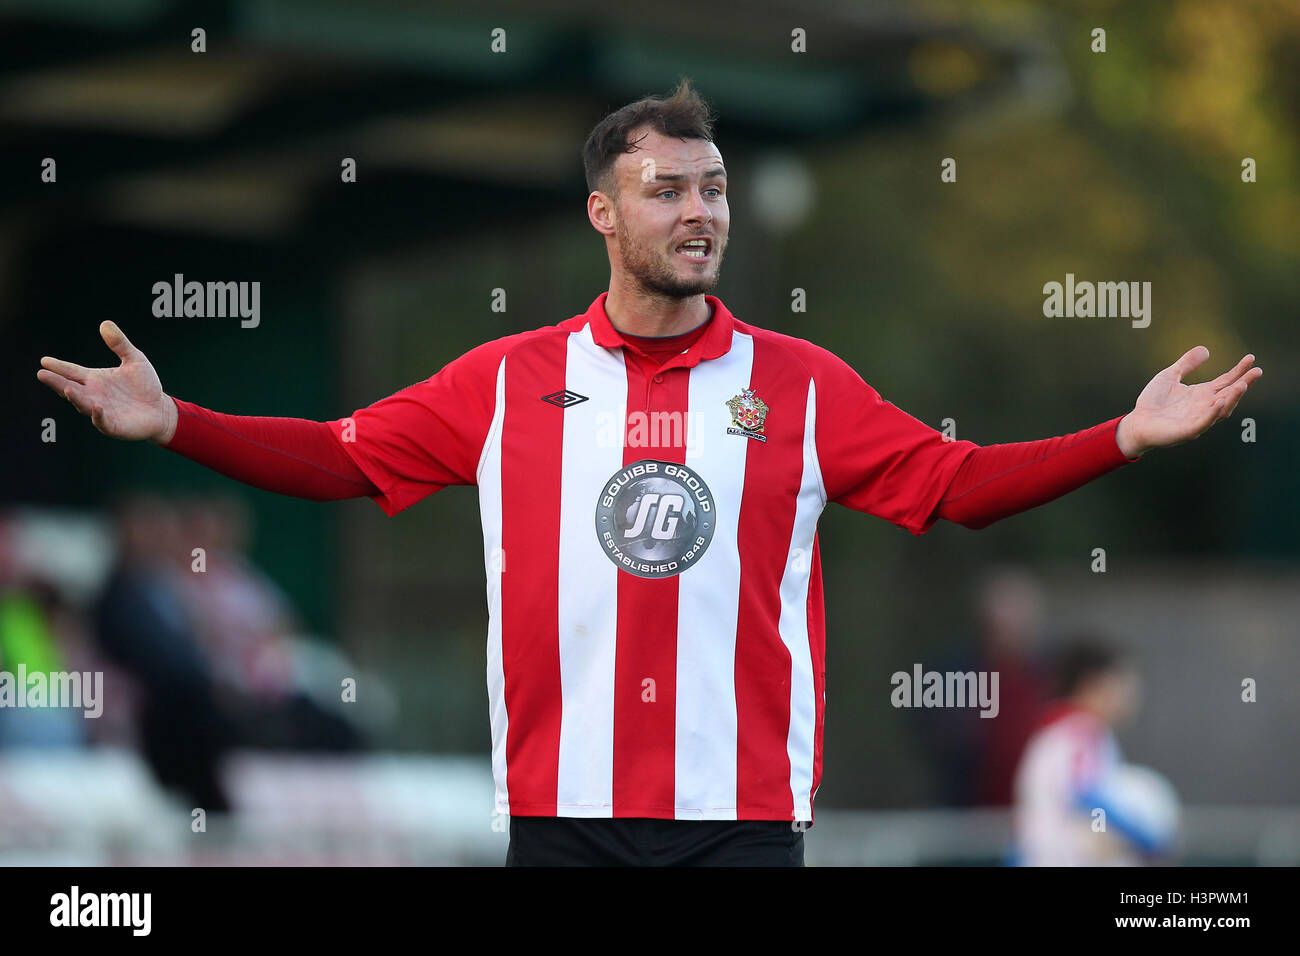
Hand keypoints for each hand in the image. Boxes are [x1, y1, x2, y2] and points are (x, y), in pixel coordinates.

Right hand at [37, 321, 177, 443]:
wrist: (161, 410)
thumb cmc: (145, 385)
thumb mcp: (135, 359)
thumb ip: (120, 344)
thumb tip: (105, 323)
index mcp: (95, 379)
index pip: (72, 371)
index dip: (59, 366)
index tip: (44, 361)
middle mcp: (93, 395)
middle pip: (70, 387)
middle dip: (56, 382)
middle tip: (42, 374)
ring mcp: (101, 411)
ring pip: (83, 404)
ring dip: (75, 397)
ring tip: (67, 388)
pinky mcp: (112, 425)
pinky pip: (102, 420)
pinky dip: (98, 415)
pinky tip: (96, 407)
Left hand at [1115, 346, 1260, 457]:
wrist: (1136, 423)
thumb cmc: (1153, 402)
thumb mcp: (1170, 376)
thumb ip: (1186, 364)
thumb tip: (1205, 349)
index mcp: (1202, 394)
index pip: (1225, 381)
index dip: (1238, 370)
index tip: (1250, 358)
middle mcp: (1204, 407)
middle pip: (1229, 394)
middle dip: (1243, 383)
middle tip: (1257, 371)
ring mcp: (1198, 419)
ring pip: (1221, 410)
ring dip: (1232, 398)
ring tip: (1242, 385)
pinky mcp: (1187, 431)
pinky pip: (1203, 422)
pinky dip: (1212, 413)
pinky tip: (1219, 402)